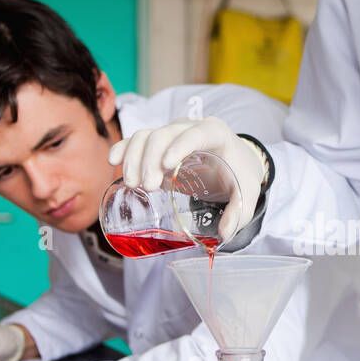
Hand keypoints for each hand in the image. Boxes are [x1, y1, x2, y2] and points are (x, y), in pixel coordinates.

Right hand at [106, 116, 265, 240]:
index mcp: (215, 133)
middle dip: (151, 158)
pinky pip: (138, 140)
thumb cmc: (240, 174)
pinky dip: (124, 148)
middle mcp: (190, 127)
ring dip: (134, 157)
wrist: (236, 161)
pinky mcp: (159, 143)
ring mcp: (172, 132)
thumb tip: (224, 233)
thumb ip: (238, 214)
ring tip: (131, 183)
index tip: (167, 166)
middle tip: (147, 186)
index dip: (180, 146)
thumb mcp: (246, 194)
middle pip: (165, 134)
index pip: (196, 134)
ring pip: (147, 135)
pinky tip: (113, 161)